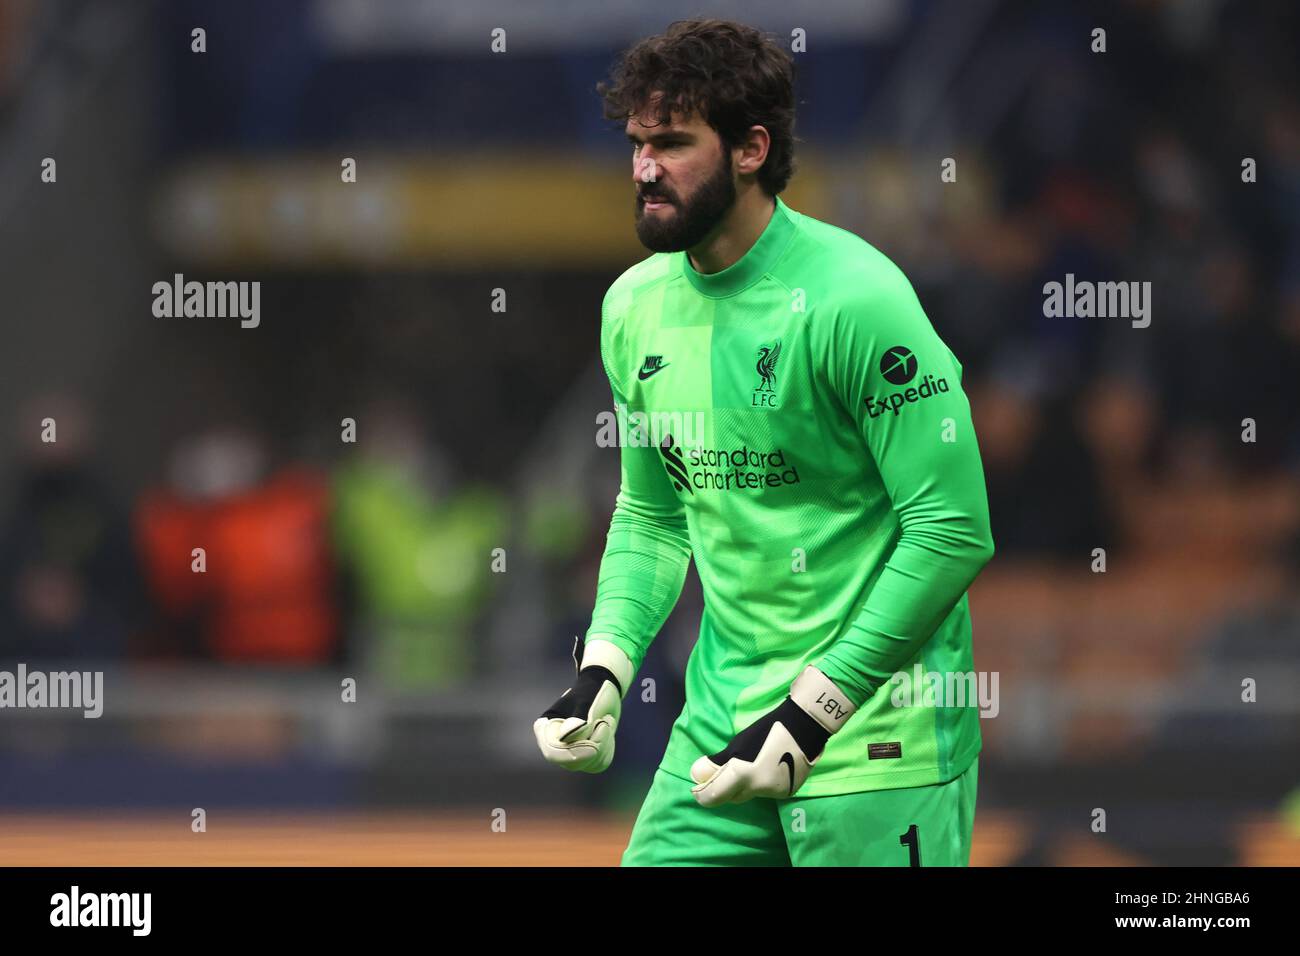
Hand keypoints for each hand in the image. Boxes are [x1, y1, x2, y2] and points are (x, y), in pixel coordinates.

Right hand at [534, 638, 633, 773]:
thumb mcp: (586, 702)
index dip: (577, 751)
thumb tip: (566, 738)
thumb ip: (579, 720)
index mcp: (546, 729)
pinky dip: (608, 749)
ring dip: (605, 744)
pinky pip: (599, 764)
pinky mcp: (585, 758)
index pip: (554, 754)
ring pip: (589, 764)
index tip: (597, 733)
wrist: (602, 690)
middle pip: (574, 762)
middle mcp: (555, 745)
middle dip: (596, 744)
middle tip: (604, 721)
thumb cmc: (592, 692)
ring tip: (605, 722)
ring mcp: (570, 753)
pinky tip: (606, 731)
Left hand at [690, 665, 855, 805]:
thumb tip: (695, 774)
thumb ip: (717, 762)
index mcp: (743, 774)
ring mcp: (775, 792)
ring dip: (746, 785)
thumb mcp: (739, 743)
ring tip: (752, 765)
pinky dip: (762, 784)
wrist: (804, 726)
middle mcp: (759, 788)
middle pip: (733, 797)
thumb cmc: (767, 729)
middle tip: (722, 774)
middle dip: (725, 788)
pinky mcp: (788, 792)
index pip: (715, 795)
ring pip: (751, 794)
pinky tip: (768, 768)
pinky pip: (767, 792)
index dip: (703, 795)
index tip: (697, 791)